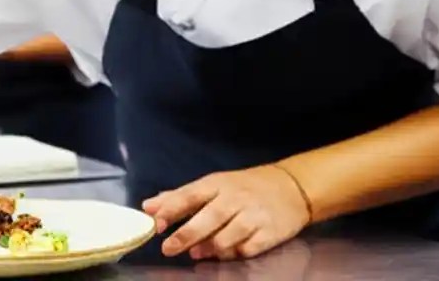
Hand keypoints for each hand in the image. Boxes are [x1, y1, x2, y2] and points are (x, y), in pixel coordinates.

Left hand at [144, 165, 310, 261]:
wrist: (291, 187)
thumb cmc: (243, 187)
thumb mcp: (212, 185)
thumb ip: (179, 197)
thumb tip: (148, 206)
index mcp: (217, 184)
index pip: (190, 195)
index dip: (172, 209)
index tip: (155, 223)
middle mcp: (235, 198)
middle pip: (209, 217)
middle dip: (187, 233)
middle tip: (168, 248)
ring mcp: (254, 215)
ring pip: (229, 234)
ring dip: (211, 247)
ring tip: (196, 253)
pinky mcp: (271, 232)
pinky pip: (249, 247)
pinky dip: (235, 253)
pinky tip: (225, 255)